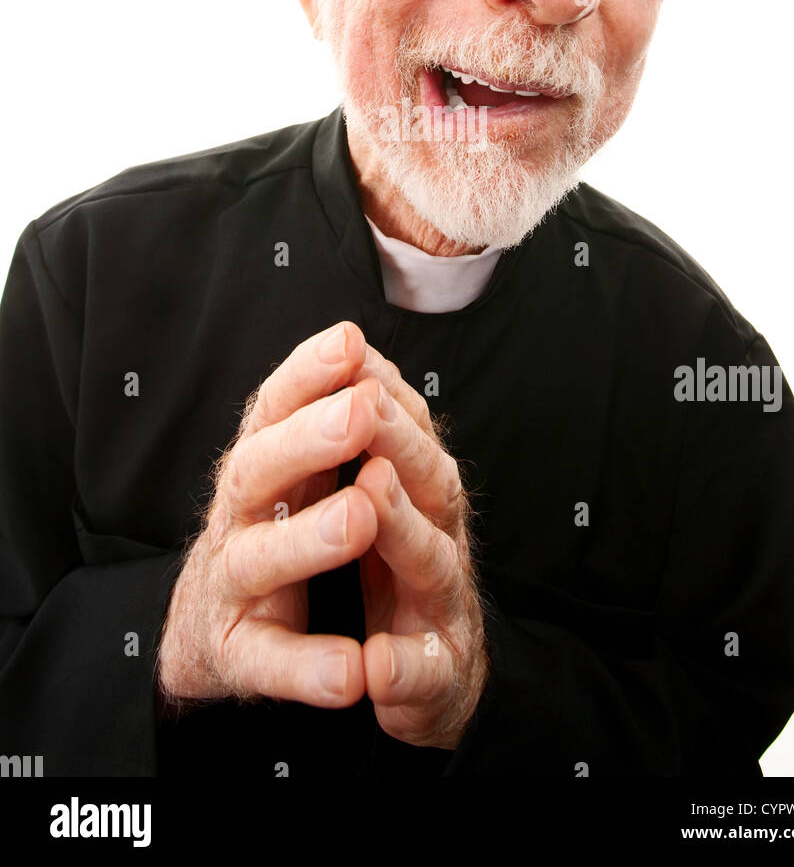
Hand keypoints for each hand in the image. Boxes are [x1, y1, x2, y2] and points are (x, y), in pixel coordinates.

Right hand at [156, 322, 383, 709]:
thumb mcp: (292, 471)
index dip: (306, 375)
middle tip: (358, 413)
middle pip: (256, 472)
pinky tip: (349, 671)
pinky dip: (307, 667)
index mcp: (260, 467)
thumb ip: (319, 416)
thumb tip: (354, 346)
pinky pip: (270, 662)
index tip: (349, 343)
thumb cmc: (271, 532)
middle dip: (307, 441)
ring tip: (360, 518)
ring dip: (310, 538)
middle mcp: (237, 518)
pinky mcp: (240, 656)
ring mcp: (233, 587)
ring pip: (260, 560)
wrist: (212, 633)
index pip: (274, 410)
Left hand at [349, 340, 489, 750]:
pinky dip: (400, 670)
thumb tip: (347, 343)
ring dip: (401, 533)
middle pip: (431, 483)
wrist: (414, 678)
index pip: (405, 428)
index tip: (348, 348)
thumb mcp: (369, 496)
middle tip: (361, 408)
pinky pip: (422, 675)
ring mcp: (440, 608)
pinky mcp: (435, 678)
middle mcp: (439, 538)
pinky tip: (372, 667)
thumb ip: (367, 434)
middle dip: (396, 443)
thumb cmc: (385, 568)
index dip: (380, 387)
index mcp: (414, 491)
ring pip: (431, 565)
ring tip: (367, 504)